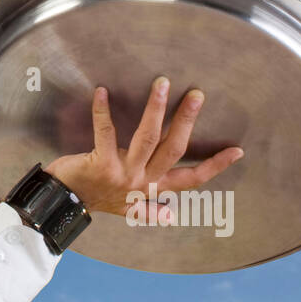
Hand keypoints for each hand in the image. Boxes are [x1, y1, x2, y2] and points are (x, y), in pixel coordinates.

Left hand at [44, 76, 243, 223]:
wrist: (63, 203)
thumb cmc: (96, 197)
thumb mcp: (126, 209)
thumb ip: (149, 210)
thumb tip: (173, 217)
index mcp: (152, 188)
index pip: (191, 179)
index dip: (215, 166)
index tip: (237, 151)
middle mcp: (142, 181)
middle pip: (172, 149)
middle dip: (186, 121)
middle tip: (197, 95)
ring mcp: (122, 172)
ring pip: (147, 138)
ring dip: (156, 110)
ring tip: (162, 84)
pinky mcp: (100, 163)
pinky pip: (104, 132)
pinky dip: (102, 111)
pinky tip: (102, 91)